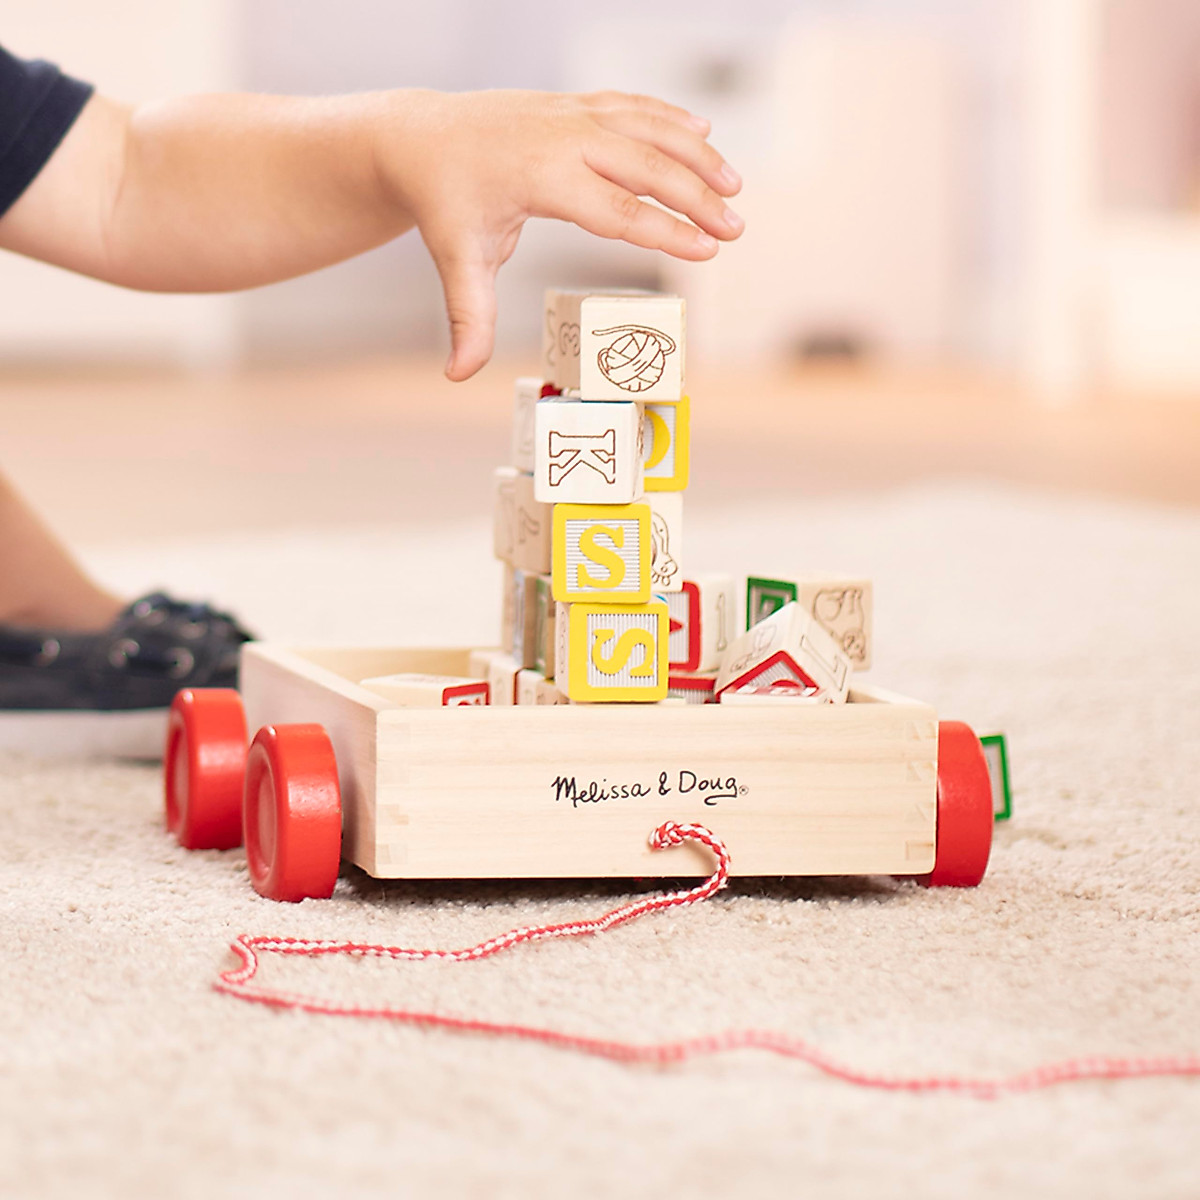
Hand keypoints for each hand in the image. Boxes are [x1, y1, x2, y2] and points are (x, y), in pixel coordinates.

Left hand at [371, 89, 743, 380]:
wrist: (420, 138)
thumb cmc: (443, 200)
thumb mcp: (456, 261)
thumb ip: (469, 318)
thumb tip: (459, 374)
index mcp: (540, 177)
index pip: (618, 210)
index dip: (666, 232)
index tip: (705, 251)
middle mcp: (562, 138)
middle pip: (647, 166)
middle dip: (697, 197)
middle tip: (736, 229)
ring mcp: (570, 114)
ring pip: (648, 127)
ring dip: (696, 153)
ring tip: (735, 185)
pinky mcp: (573, 104)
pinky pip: (633, 105)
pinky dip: (671, 117)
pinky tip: (704, 131)